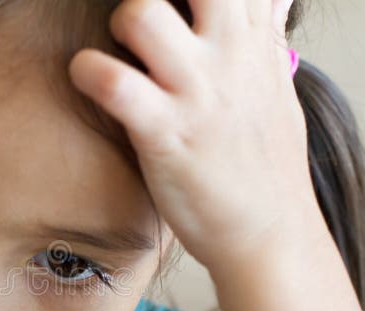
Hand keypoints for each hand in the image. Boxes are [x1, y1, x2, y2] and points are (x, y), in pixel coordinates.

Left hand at [68, 0, 319, 271]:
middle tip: (137, 30)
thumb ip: (266, 36)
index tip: (174, 11)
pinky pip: (113, 82)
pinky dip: (88, 74)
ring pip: (139, 15)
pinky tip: (88, 82)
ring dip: (113, 28)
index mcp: (253, 39)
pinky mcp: (165, 133)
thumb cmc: (265, 161)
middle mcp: (228, 55)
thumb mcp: (276, 87)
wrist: (269, 234)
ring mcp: (197, 93)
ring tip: (113, 58)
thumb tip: (276, 0)